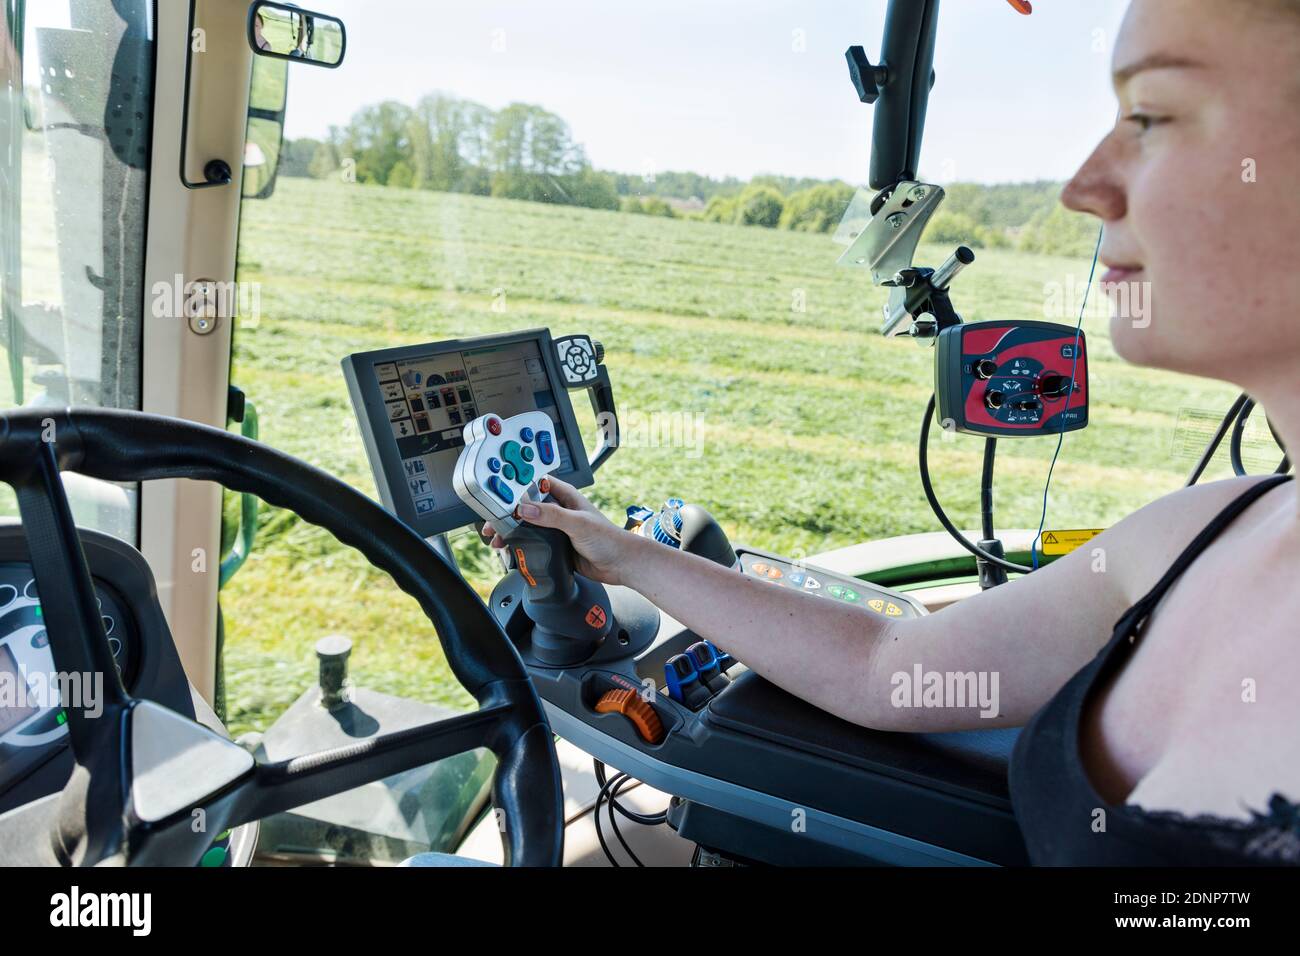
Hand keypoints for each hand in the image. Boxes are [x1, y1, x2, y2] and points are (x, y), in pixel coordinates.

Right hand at [480, 477, 637, 585]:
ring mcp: (556, 529)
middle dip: (507, 513)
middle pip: (526, 507)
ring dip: (511, 531)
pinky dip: (520, 546)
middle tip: (492, 521)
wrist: (620, 565)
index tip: (498, 493)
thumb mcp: (578, 523)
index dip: (516, 487)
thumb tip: (525, 509)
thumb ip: (552, 516)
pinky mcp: (555, 546)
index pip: (535, 484)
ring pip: (527, 526)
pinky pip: (533, 543)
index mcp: (565, 497)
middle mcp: (559, 511)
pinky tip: (510, 551)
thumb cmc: (609, 539)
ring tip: (496, 538)